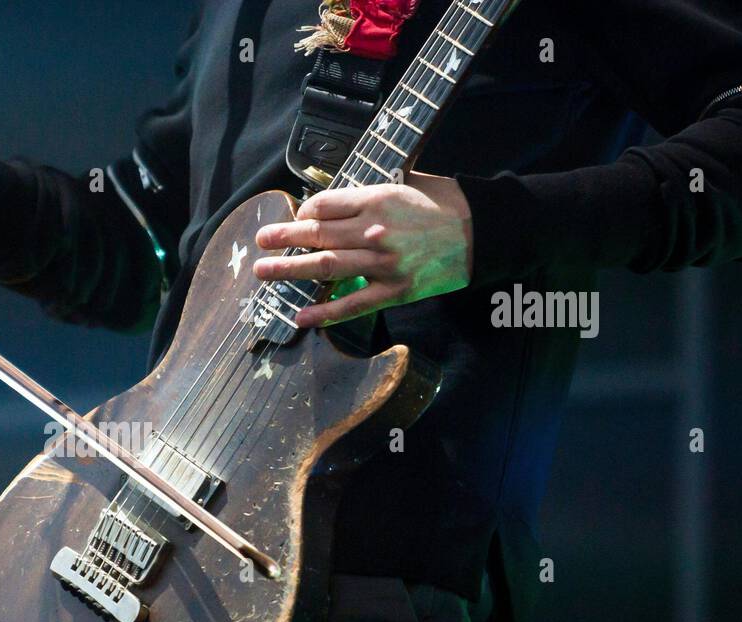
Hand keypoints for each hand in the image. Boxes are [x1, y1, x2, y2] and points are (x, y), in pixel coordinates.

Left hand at [252, 172, 472, 326]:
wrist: (481, 232)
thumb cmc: (441, 204)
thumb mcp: (403, 184)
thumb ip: (365, 196)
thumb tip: (325, 208)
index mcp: (377, 198)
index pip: (325, 206)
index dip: (304, 212)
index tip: (294, 219)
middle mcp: (376, 231)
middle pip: (318, 235)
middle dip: (283, 239)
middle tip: (260, 242)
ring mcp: (384, 264)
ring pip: (327, 267)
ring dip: (290, 271)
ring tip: (263, 273)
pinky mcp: (396, 291)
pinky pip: (354, 304)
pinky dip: (325, 312)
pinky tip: (301, 316)